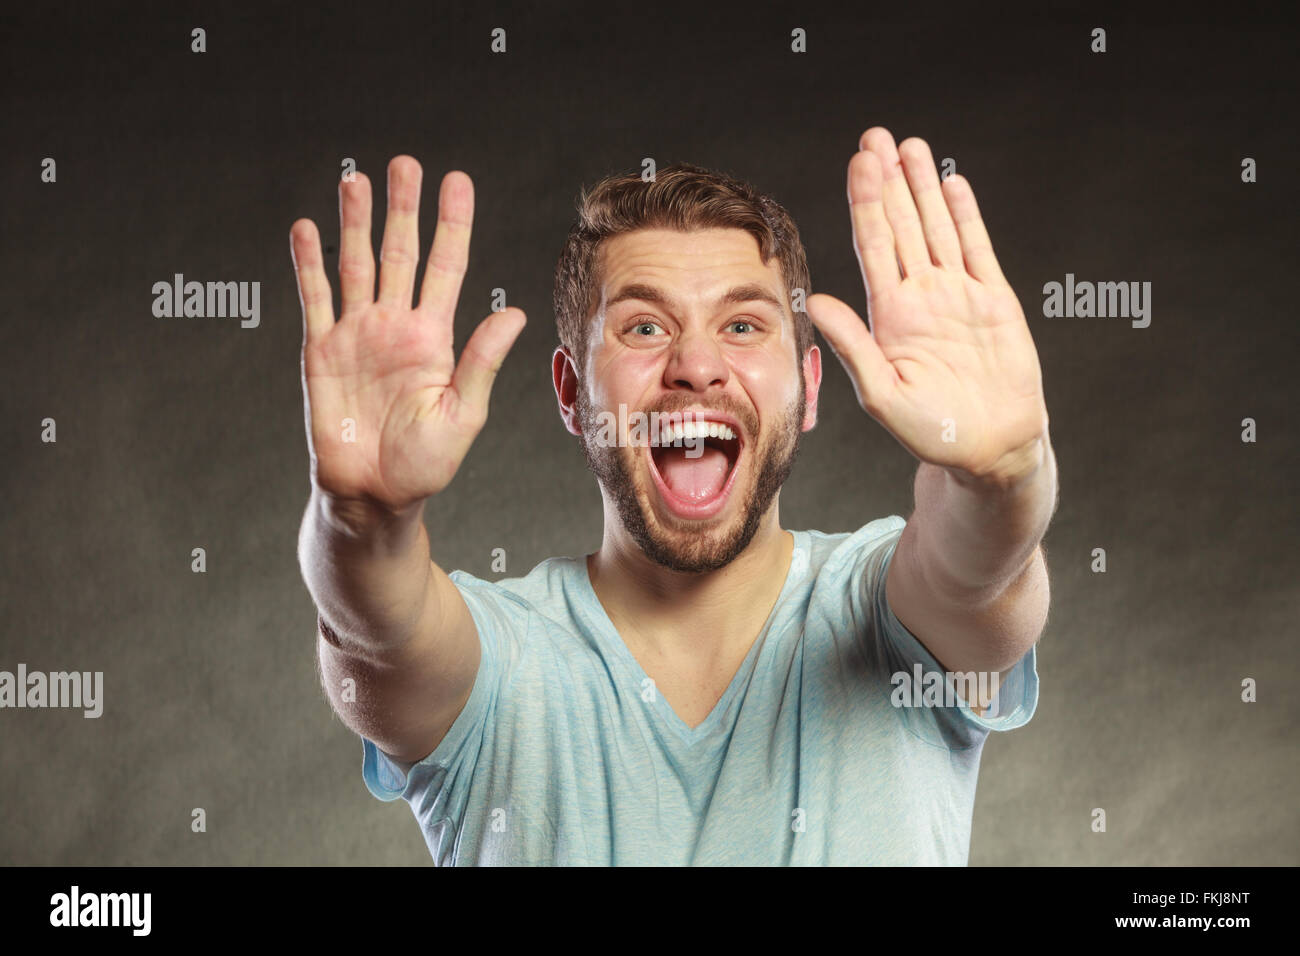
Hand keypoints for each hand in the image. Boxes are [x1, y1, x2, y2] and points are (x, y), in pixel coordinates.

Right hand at [290, 157, 525, 513]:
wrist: (374, 495)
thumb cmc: (424, 464)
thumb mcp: (464, 413)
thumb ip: (482, 360)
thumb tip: (513, 312)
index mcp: (434, 338)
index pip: (446, 267)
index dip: (452, 224)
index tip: (457, 182)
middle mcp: (396, 327)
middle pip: (400, 253)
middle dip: (403, 208)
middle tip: (406, 164)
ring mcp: (357, 334)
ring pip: (356, 264)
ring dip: (355, 222)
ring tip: (355, 179)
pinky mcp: (321, 350)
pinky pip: (314, 298)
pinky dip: (308, 264)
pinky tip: (306, 228)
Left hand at [807, 129, 1048, 485]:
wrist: (990, 447)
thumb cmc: (931, 431)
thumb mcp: (883, 394)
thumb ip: (852, 345)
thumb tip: (818, 300)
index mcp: (888, 316)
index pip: (873, 247)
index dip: (864, 204)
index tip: (857, 164)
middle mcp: (920, 296)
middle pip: (900, 226)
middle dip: (887, 182)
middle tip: (875, 137)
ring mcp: (957, 294)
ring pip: (937, 228)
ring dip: (922, 188)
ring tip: (910, 145)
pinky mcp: (994, 300)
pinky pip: (978, 248)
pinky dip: (966, 215)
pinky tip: (951, 183)